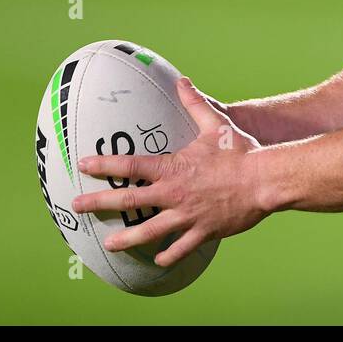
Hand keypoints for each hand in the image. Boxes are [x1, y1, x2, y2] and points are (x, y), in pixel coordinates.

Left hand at [71, 76, 267, 266]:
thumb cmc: (240, 152)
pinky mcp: (203, 231)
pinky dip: (167, 255)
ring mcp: (187, 215)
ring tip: (108, 244)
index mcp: (173, 168)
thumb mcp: (216, 124)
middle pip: (128, 201)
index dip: (104, 164)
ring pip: (148, 231)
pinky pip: (180, 247)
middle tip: (77, 207)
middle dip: (99, 203)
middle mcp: (174, 194)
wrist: (265, 180)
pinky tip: (157, 260)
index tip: (83, 165)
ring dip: (125, 239)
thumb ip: (195, 104)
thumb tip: (182, 81)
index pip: (130, 166)